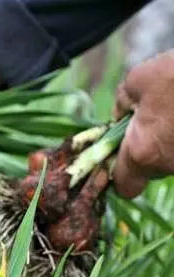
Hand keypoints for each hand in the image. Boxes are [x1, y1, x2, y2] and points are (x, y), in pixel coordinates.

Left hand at [113, 50, 173, 197]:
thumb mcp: (138, 80)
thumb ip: (121, 103)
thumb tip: (120, 114)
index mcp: (141, 152)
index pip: (124, 187)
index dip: (119, 175)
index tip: (118, 155)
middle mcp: (168, 164)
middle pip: (150, 172)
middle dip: (146, 152)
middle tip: (150, 123)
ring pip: (171, 160)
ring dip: (168, 141)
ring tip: (172, 112)